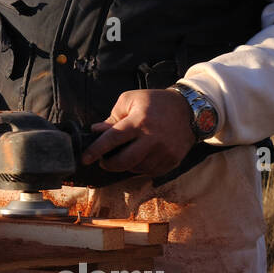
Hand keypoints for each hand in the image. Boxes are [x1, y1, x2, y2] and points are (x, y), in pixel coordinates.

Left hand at [80, 89, 196, 175]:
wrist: (190, 109)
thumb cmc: (155, 102)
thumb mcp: (131, 100)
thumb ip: (112, 117)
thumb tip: (96, 132)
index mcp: (139, 121)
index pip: (111, 139)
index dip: (95, 151)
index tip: (84, 159)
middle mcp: (152, 139)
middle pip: (124, 161)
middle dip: (108, 164)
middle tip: (104, 161)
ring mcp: (164, 152)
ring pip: (136, 169)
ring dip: (126, 165)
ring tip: (126, 153)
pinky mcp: (173, 160)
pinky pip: (150, 172)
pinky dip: (141, 167)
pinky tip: (141, 156)